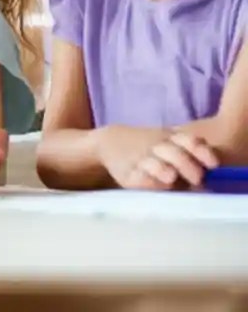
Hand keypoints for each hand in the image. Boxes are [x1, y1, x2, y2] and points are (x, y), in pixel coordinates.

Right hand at [98, 126, 217, 189]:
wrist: (109, 142)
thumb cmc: (149, 148)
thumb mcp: (168, 141)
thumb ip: (190, 155)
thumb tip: (210, 179)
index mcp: (172, 138)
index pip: (191, 142)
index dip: (203, 153)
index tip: (212, 165)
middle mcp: (158, 148)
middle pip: (177, 155)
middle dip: (188, 166)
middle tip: (196, 178)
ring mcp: (141, 160)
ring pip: (157, 165)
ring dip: (164, 170)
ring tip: (170, 177)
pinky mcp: (128, 175)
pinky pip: (138, 178)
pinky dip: (146, 181)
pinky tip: (151, 183)